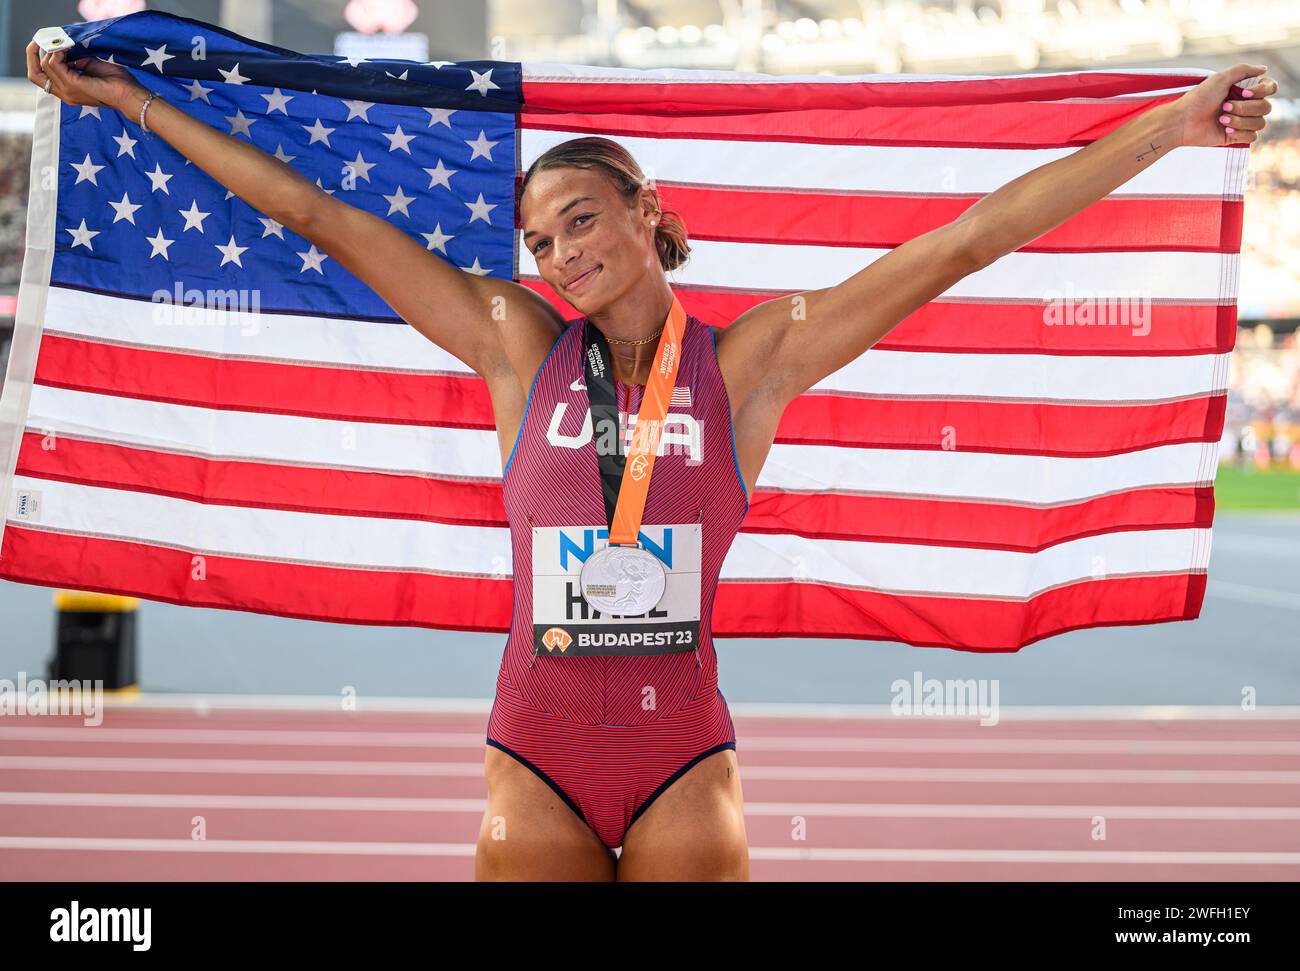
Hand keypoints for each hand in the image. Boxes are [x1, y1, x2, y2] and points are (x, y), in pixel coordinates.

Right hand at [26, 42, 141, 112]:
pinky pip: (55, 65)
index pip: (41, 77)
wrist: (130, 94)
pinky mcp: (74, 85)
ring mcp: (68, 92)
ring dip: (51, 50)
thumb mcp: (90, 67)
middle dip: (32, 54)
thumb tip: (63, 50)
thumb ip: (75, 61)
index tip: (47, 43)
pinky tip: (66, 47)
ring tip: (63, 43)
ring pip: (44, 66)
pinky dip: (58, 52)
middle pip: (34, 75)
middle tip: (39, 40)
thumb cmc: (116, 82)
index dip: (39, 57)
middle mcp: (65, 94)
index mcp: (68, 91)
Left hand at [1170, 62, 1277, 147]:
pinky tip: (1225, 129)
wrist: (1182, 122)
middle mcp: (1246, 105)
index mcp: (1244, 90)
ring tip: (1221, 119)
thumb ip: (1243, 70)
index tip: (1243, 92)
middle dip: (1245, 108)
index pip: (1270, 89)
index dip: (1261, 91)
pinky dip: (1240, 133)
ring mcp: (1241, 121)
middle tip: (1223, 107)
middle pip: (1265, 107)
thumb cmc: (1198, 99)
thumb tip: (1264, 69)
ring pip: (1259, 123)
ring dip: (1240, 121)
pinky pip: (1252, 137)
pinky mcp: (1235, 136)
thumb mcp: (1220, 79)